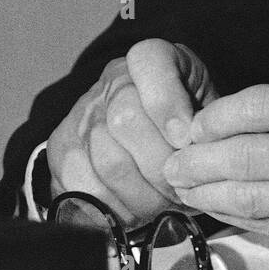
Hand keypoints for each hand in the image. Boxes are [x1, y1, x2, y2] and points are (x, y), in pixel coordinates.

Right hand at [46, 40, 217, 227]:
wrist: (143, 129)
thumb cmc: (185, 117)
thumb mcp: (207, 103)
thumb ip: (207, 118)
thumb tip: (201, 153)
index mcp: (151, 58)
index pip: (149, 60)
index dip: (166, 102)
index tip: (185, 139)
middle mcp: (112, 80)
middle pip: (126, 118)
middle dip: (161, 165)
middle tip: (182, 186)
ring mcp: (82, 112)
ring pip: (108, 160)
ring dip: (143, 194)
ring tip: (164, 202)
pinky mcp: (62, 148)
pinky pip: (85, 186)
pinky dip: (116, 208)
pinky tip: (138, 211)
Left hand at [163, 81, 268, 267]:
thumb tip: (225, 121)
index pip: (265, 106)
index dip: (220, 117)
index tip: (193, 125)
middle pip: (253, 156)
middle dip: (202, 160)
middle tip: (174, 162)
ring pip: (256, 198)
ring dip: (211, 194)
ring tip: (185, 186)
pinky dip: (238, 218)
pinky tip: (218, 209)